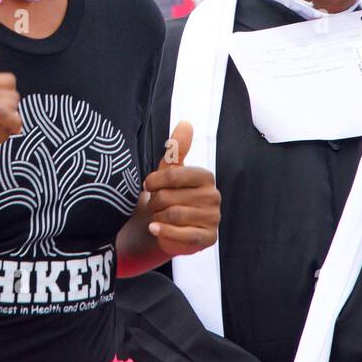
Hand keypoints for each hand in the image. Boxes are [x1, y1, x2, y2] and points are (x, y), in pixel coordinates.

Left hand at [143, 121, 219, 257]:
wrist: (166, 228)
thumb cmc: (168, 196)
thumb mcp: (169, 171)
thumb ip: (177, 148)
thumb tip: (185, 123)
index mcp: (205, 177)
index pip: (174, 175)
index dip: (154, 181)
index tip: (147, 186)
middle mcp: (214, 197)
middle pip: (171, 197)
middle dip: (155, 202)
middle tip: (154, 206)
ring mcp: (213, 219)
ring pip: (174, 215)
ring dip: (158, 217)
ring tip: (157, 217)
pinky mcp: (208, 238)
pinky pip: (183, 234)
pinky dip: (164, 232)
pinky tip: (154, 228)